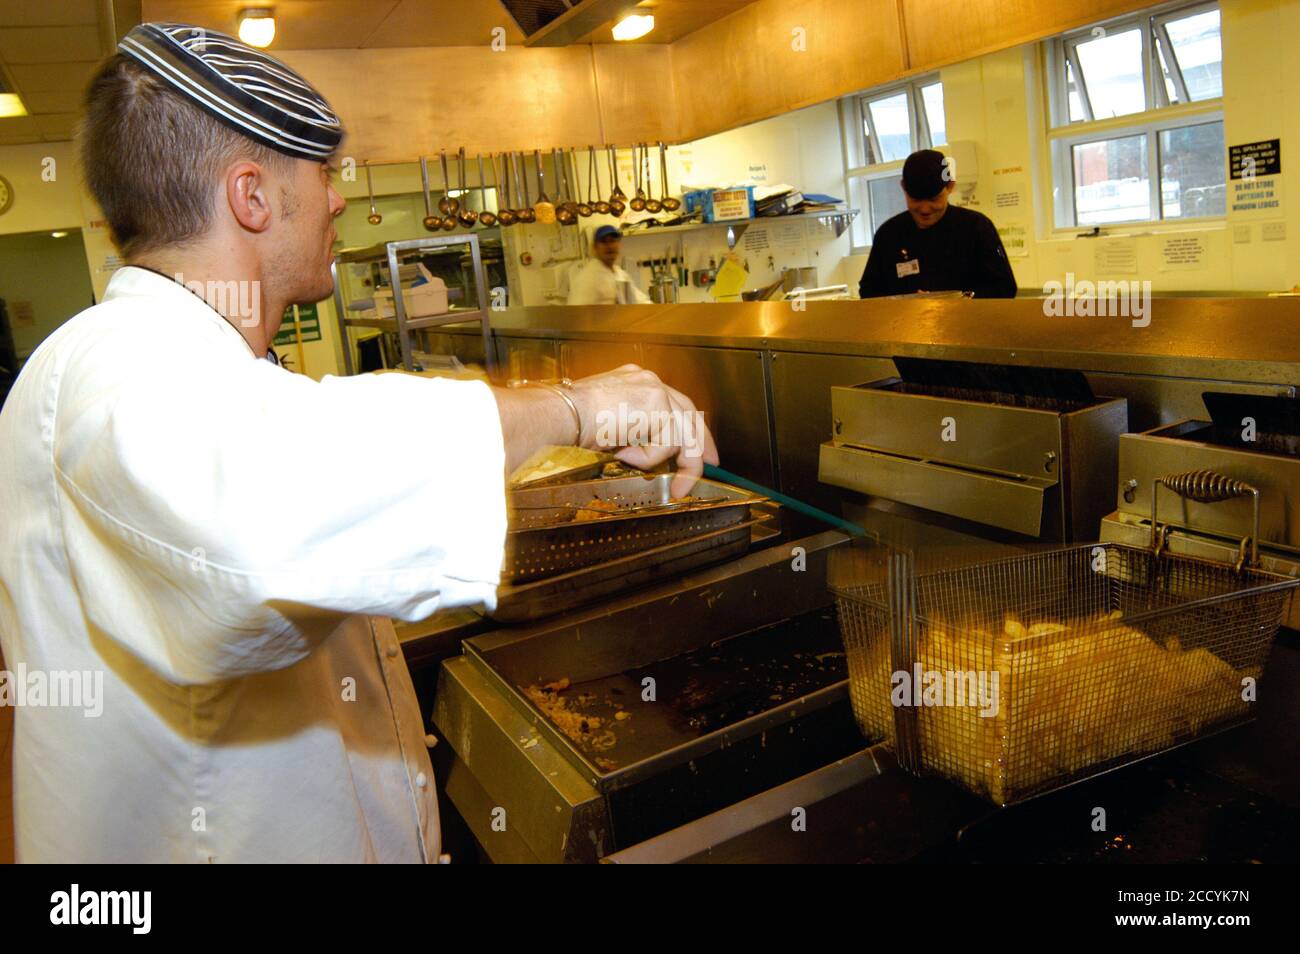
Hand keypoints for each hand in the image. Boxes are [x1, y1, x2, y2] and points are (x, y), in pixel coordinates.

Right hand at [569, 364, 719, 496]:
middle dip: (702, 443)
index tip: (695, 448)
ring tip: (676, 485)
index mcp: (634, 382)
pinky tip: (623, 454)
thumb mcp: (603, 427)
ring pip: (684, 432)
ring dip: (681, 463)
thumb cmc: (567, 423)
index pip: (671, 403)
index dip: (687, 427)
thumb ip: (627, 434)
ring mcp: (654, 389)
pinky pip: (666, 442)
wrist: (559, 415)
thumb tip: (635, 453)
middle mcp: (647, 381)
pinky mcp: (656, 403)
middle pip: (689, 412)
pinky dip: (647, 457)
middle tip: (711, 465)